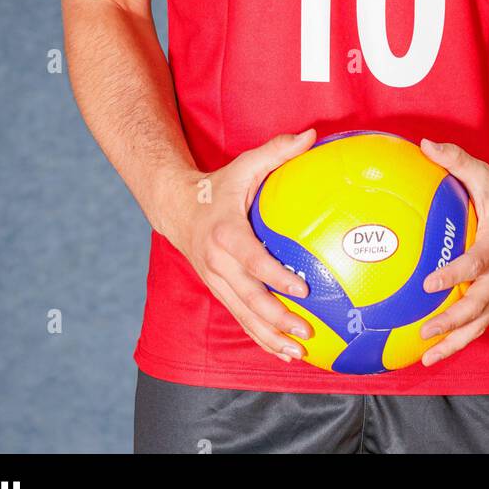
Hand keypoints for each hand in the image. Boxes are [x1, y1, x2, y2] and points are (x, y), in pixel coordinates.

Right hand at [171, 129, 317, 362]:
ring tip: (299, 353)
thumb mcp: (244, 165)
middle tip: (307, 330)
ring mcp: (216, 281)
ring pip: (244, 316)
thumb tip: (312, 135)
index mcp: (226, 234)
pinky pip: (240, 319)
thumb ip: (277, 151)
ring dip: (270, 336)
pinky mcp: (218, 290)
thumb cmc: (219, 185)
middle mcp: (218, 263)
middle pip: (248, 298)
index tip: (304, 289)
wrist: (176, 208)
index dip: (277, 277)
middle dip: (278, 318)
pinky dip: (260, 338)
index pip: (253, 260)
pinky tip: (283, 352)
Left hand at [417, 138, 488, 367]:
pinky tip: (435, 350)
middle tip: (423, 330)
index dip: (455, 274)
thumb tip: (424, 144)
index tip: (430, 282)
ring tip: (427, 355)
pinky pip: (480, 322)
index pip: (477, 262)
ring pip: (480, 322)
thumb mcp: (484, 173)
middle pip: (478, 304)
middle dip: (451, 320)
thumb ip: (455, 159)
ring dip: (455, 341)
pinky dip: (460, 338)